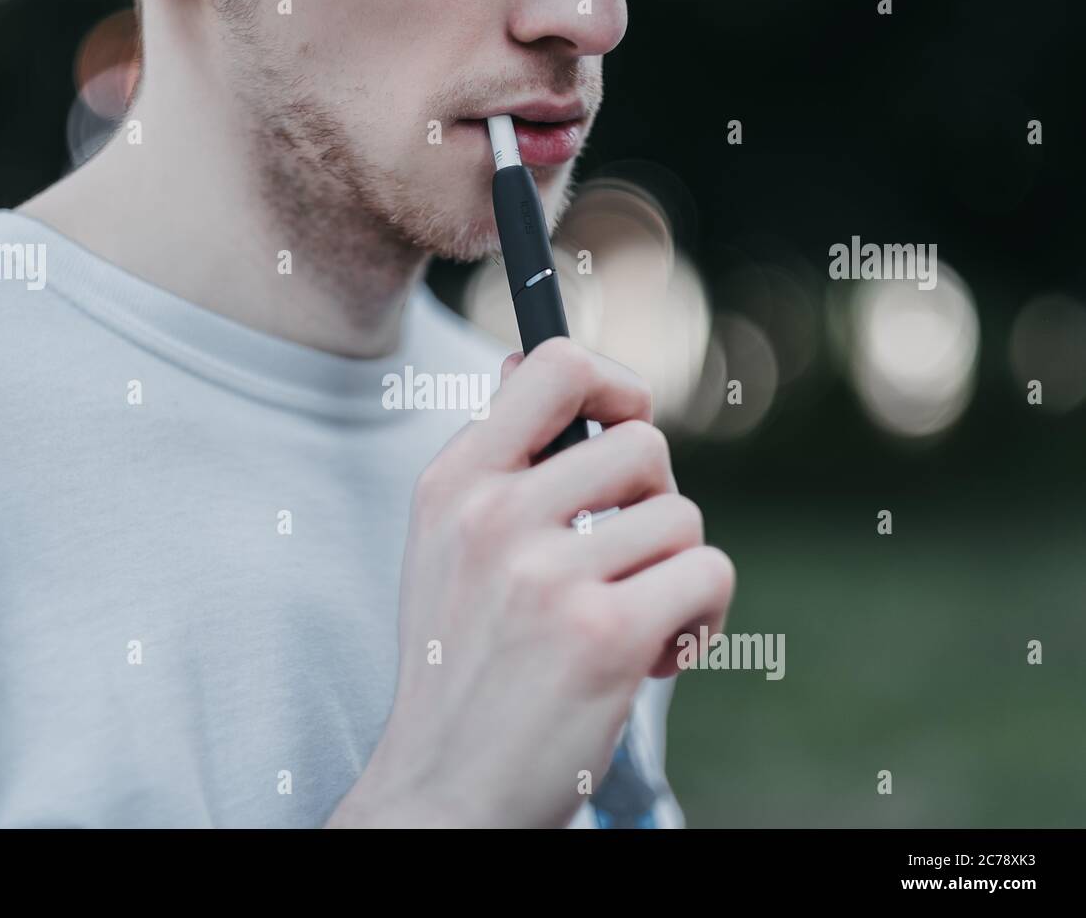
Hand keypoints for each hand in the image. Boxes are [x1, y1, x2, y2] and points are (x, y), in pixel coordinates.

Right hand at [328, 338, 733, 826]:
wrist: (445, 790)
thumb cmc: (458, 665)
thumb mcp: (443, 547)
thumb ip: (493, 462)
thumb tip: (528, 361)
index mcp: (453, 484)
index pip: (554, 366)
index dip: (614, 383)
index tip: (626, 422)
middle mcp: (493, 517)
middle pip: (643, 446)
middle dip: (654, 504)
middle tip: (626, 560)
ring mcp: (546, 574)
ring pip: (681, 517)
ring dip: (675, 572)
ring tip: (631, 621)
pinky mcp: (604, 634)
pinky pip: (708, 574)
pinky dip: (702, 617)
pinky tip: (655, 656)